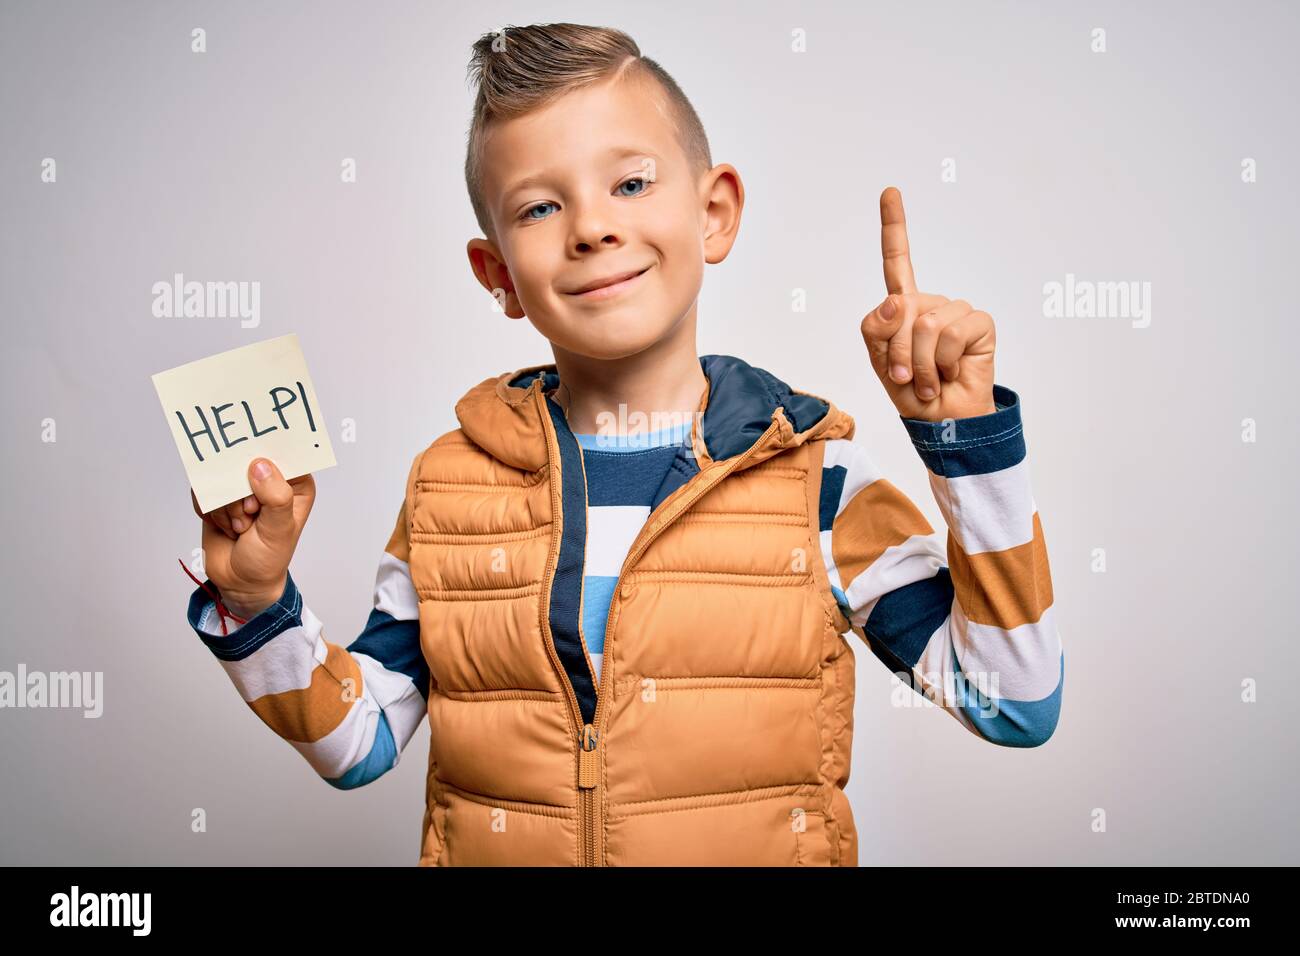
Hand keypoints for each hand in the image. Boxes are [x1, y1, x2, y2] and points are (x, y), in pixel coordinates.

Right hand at [191, 458, 315, 614]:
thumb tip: (260, 466)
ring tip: (241, 527)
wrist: (239, 581)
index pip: (285, 454)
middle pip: (247, 460)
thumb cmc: (267, 558)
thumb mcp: (279, 529)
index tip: (256, 474)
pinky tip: (226, 528)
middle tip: (250, 512)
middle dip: (242, 491)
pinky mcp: (219, 495)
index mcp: (296, 483)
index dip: (268, 460)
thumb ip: (275, 497)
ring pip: (222, 477)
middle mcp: (271, 480)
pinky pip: (205, 490)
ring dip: (227, 506)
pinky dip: (211, 511)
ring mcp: (242, 486)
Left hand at [859, 187, 996, 421]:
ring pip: (925, 325)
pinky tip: (951, 373)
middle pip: (900, 310)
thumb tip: (895, 302)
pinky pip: (952, 334)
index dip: (894, 226)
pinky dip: (944, 362)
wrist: (942, 421)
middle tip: (906, 377)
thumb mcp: (879, 362)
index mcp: (904, 307)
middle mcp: (931, 303)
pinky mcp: (979, 324)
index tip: (890, 191)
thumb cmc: (912, 391)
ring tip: (929, 379)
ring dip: (920, 364)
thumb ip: (875, 330)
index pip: (898, 262)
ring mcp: (956, 311)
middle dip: (896, 352)